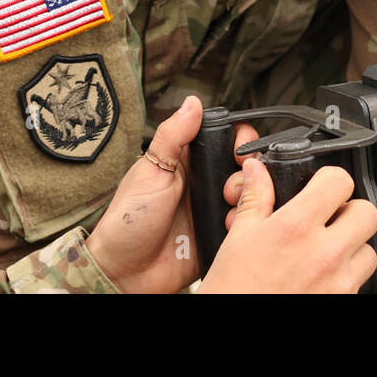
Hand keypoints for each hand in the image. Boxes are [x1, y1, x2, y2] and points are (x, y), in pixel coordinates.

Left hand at [83, 96, 249, 293]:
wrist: (125, 273)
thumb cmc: (128, 222)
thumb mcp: (149, 172)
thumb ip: (173, 137)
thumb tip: (193, 103)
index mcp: (187, 162)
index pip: (224, 139)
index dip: (238, 139)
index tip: (239, 148)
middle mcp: (204, 183)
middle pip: (244, 165)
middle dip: (248, 170)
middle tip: (231, 183)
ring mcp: (213, 209)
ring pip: (251, 193)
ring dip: (248, 195)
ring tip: (227, 204)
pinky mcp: (220, 234)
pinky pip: (246, 223)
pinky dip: (245, 221)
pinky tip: (228, 223)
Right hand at [197, 160, 376, 293]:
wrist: (235, 333)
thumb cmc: (233, 291)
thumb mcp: (238, 238)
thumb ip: (254, 199)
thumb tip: (256, 171)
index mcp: (297, 227)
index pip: (339, 181)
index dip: (329, 179)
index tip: (319, 185)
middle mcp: (324, 253)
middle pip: (367, 212)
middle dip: (349, 211)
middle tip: (328, 218)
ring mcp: (338, 283)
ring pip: (369, 251)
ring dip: (352, 247)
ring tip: (324, 252)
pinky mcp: (343, 303)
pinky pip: (360, 282)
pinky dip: (345, 276)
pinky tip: (320, 276)